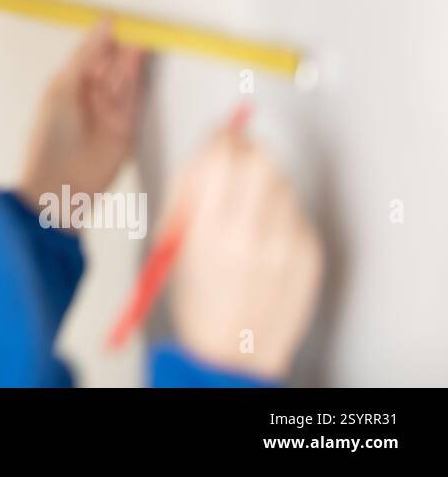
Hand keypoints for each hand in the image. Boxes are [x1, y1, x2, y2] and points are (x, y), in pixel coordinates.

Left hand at [18, 19, 145, 206]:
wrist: (61, 183)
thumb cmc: (51, 136)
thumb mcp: (64, 87)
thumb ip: (87, 55)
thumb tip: (106, 24)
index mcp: (68, 83)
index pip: (91, 53)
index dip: (105, 36)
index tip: (119, 19)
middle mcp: (89, 95)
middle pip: (111, 63)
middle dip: (123, 45)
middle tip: (137, 25)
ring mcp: (109, 111)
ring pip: (125, 77)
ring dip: (133, 58)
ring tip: (142, 37)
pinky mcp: (126, 126)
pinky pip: (136, 97)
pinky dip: (140, 78)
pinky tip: (143, 60)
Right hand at [167, 116, 322, 379]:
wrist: (236, 351)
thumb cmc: (199, 301)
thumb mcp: (175, 244)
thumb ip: (190, 194)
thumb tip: (208, 151)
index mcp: (210, 230)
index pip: (222, 154)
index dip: (220, 138)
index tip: (219, 135)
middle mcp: (253, 233)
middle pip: (260, 158)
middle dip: (246, 152)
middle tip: (235, 160)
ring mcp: (288, 243)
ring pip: (282, 180)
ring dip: (263, 183)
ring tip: (247, 210)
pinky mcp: (311, 252)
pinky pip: (296, 211)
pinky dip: (280, 213)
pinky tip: (265, 237)